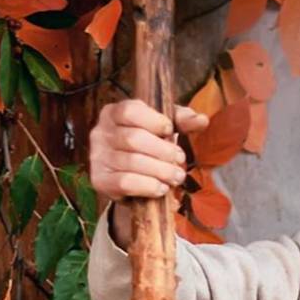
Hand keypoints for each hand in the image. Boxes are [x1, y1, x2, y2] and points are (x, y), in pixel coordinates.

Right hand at [88, 98, 209, 246]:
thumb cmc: (148, 146)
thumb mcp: (164, 128)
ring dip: (160, 171)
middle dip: (163, 151)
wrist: (131, 180)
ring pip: (132, 162)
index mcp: (113, 113)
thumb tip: (202, 120)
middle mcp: (100, 133)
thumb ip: (182, 120)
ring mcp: (97, 157)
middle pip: (133, 139)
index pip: (130, 111)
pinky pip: (125, 182)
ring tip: (177, 177)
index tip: (170, 130)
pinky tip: (161, 188)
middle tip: (180, 160)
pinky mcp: (100, 180)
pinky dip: (147, 186)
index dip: (153, 120)